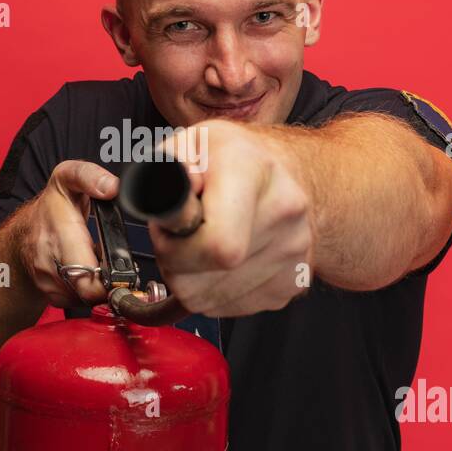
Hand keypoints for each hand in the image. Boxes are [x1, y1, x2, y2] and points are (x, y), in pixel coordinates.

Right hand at [17, 160, 118, 306]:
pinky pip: (76, 301)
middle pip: (88, 292)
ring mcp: (46, 279)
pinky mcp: (48, 292)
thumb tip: (111, 187)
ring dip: (97, 286)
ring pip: (84, 298)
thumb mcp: (68, 178)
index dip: (109, 282)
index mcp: (59, 233)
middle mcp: (47, 260)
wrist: (25, 228)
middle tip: (116, 268)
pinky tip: (87, 272)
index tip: (121, 273)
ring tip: (100, 265)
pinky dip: (85, 290)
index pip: (86, 278)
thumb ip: (89, 176)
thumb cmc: (52, 206)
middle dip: (108, 284)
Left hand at [149, 120, 313, 317]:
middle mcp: (283, 212)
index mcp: (252, 171)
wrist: (285, 175)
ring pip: (206, 300)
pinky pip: (227, 308)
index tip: (171, 226)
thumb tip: (158, 196)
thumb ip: (164, 166)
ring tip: (200, 243)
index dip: (176, 246)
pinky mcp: (291, 284)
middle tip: (180, 233)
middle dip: (174, 263)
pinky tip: (220, 261)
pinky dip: (212, 290)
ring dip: (190, 278)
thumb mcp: (189, 141)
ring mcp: (293, 252)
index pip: (217, 244)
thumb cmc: (232, 159)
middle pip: (202, 279)